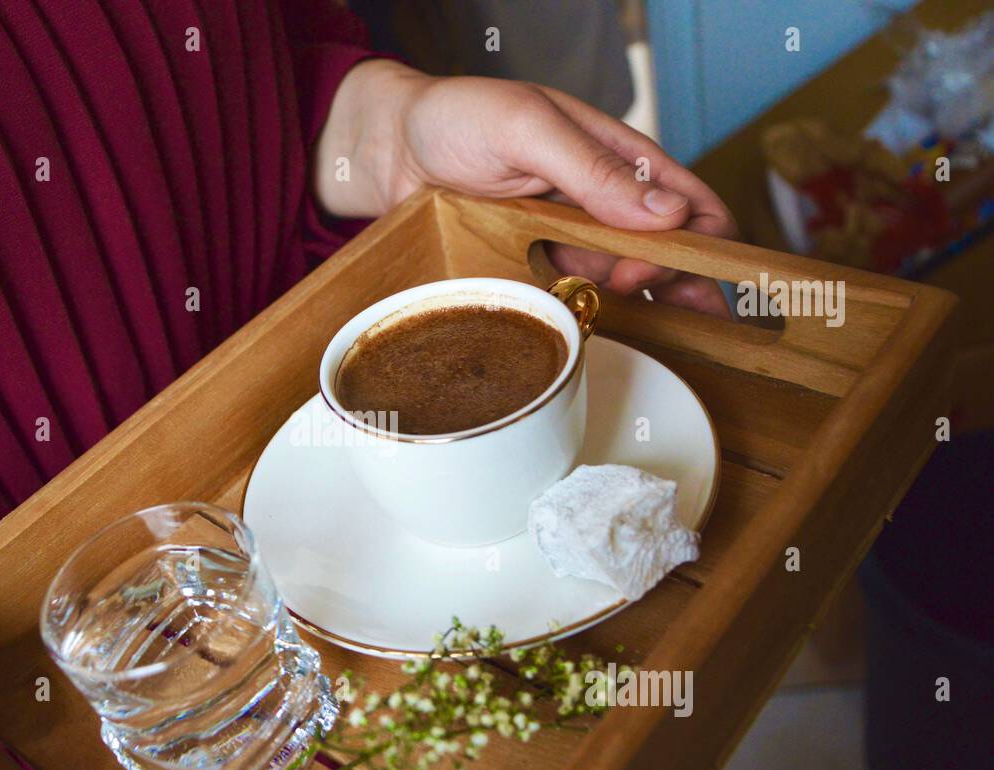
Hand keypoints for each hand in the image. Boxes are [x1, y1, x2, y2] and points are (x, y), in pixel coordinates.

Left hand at [316, 61, 737, 316]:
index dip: (700, 242)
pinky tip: (590, 330)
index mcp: (616, 158)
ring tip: (625, 324)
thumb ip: (594, 170)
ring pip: (623, 284)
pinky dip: (588, 315)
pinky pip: (573, 299)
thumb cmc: (456, 119)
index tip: (672, 274)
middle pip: (666, 255)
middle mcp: (600, 203)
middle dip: (678, 287)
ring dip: (635, 308)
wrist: (387, 150)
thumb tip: (669, 212)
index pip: (689, 202)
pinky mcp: (533, 269)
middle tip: (652, 307)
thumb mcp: (528, 128)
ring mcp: (567, 239)